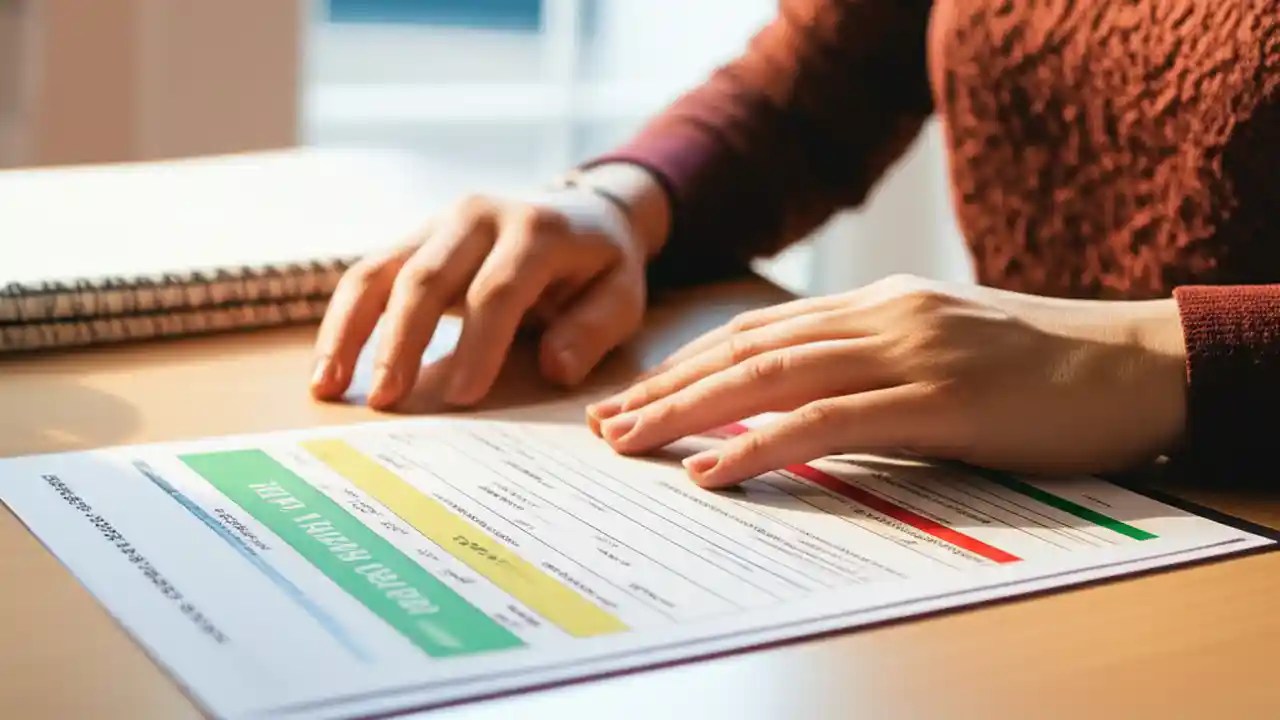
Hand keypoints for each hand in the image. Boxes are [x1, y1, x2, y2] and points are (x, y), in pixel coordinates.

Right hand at [311, 168, 665, 408]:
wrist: (581, 210)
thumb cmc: (599, 265)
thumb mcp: (621, 294)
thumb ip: (592, 329)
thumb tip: (555, 367)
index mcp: (536, 229)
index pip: (498, 289)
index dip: (479, 343)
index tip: (461, 396)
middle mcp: (478, 217)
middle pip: (427, 276)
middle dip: (402, 341)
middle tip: (387, 401)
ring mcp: (438, 224)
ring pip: (381, 272)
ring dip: (350, 330)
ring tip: (328, 387)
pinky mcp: (413, 240)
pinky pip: (367, 277)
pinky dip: (342, 322)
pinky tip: (328, 368)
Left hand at [587, 275, 1187, 486]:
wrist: (1132, 366)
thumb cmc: (1037, 369)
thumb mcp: (942, 349)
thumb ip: (875, 362)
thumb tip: (803, 403)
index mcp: (875, 304)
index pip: (758, 330)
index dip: (688, 362)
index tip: (634, 394)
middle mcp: (878, 316)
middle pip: (744, 349)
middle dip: (666, 386)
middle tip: (603, 423)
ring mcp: (904, 351)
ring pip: (768, 376)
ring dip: (688, 411)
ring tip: (629, 443)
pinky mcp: (933, 399)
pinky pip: (824, 422)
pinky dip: (758, 444)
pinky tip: (711, 470)